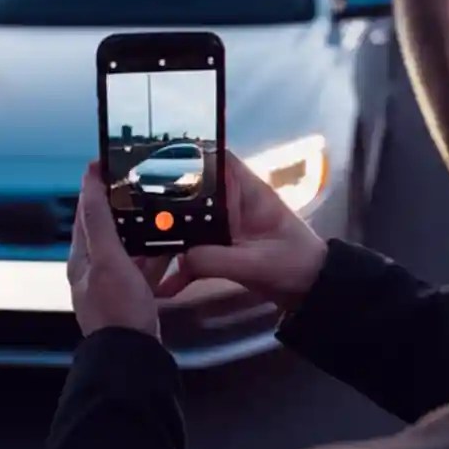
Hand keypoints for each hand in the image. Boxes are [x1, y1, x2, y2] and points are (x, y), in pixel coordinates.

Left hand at [68, 164, 170, 338]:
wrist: (132, 356)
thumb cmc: (116, 309)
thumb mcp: (108, 259)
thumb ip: (99, 221)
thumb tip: (89, 181)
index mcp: (81, 256)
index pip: (85, 210)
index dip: (95, 184)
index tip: (109, 161)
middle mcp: (95, 267)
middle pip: (110, 225)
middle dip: (125, 203)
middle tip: (144, 181)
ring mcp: (116, 281)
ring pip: (130, 244)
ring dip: (144, 226)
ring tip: (163, 206)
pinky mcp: (135, 293)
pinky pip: (146, 264)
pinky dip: (158, 252)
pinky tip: (174, 243)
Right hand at [156, 152, 327, 310]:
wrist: (312, 293)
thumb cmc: (296, 266)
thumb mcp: (256, 263)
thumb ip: (216, 259)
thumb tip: (180, 258)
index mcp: (248, 193)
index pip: (218, 160)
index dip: (190, 155)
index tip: (158, 160)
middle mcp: (234, 205)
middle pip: (194, 194)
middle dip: (166, 204)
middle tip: (136, 213)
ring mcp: (227, 228)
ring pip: (189, 226)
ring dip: (168, 241)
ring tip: (143, 256)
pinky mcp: (224, 250)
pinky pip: (196, 255)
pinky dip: (181, 269)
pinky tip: (165, 287)